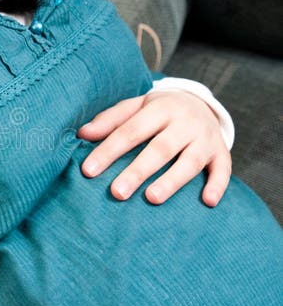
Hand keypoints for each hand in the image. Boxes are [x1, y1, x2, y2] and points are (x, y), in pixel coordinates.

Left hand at [78, 91, 231, 205]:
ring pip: (190, 161)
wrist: (201, 103)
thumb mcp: (136, 107)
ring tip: (152, 199)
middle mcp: (185, 122)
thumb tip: (82, 134)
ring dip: (172, 181)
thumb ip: (111, 120)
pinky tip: (207, 202)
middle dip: (137, 171)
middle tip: (116, 192)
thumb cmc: (158, 111)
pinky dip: (218, 185)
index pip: (130, 131)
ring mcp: (205, 138)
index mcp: (160, 108)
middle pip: (160, 148)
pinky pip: (223, 169)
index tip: (88, 171)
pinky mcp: (220, 153)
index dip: (109, 150)